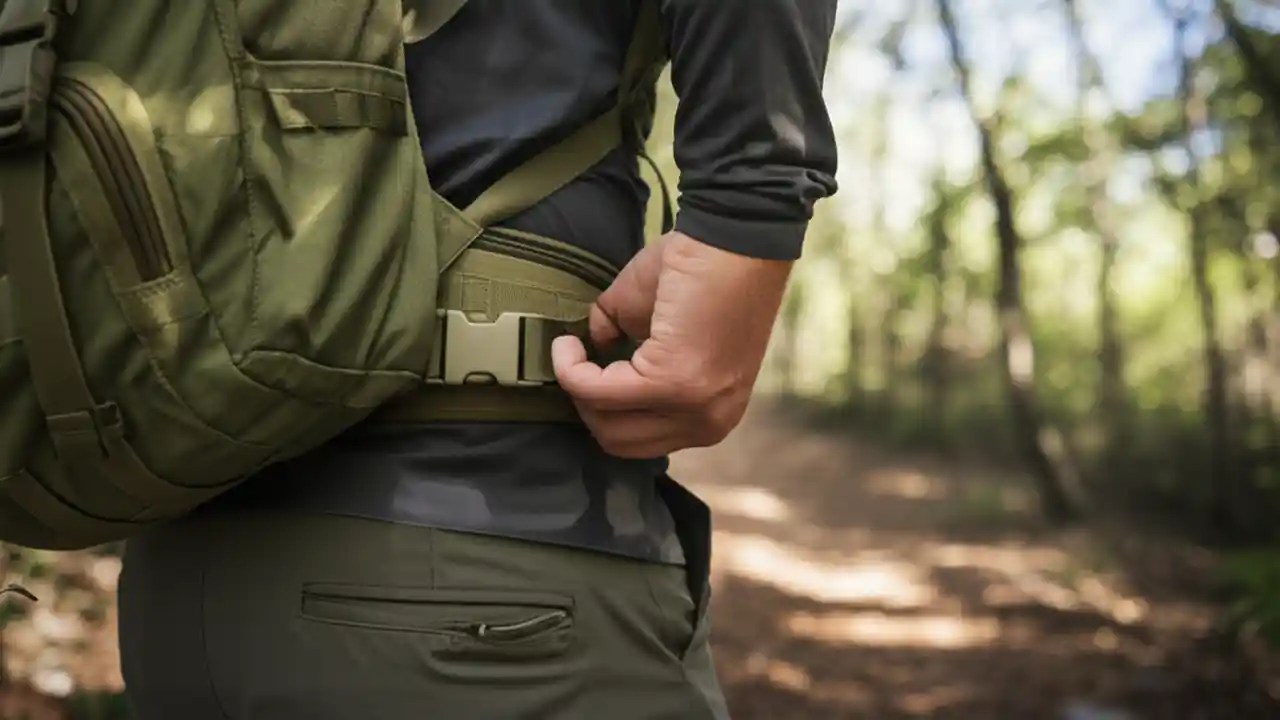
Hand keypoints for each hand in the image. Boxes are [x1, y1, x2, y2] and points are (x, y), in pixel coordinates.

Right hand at [551, 231, 793, 458]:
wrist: (732, 237)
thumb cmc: (701, 267)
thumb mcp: (653, 323)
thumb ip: (620, 344)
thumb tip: (590, 350)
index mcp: (712, 415)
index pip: (640, 440)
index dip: (603, 409)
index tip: (586, 368)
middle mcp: (709, 422)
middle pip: (620, 441)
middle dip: (585, 405)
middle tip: (575, 361)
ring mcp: (693, 406)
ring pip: (606, 423)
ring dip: (576, 387)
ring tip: (570, 350)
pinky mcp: (673, 382)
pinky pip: (598, 390)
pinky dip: (572, 370)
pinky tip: (568, 345)